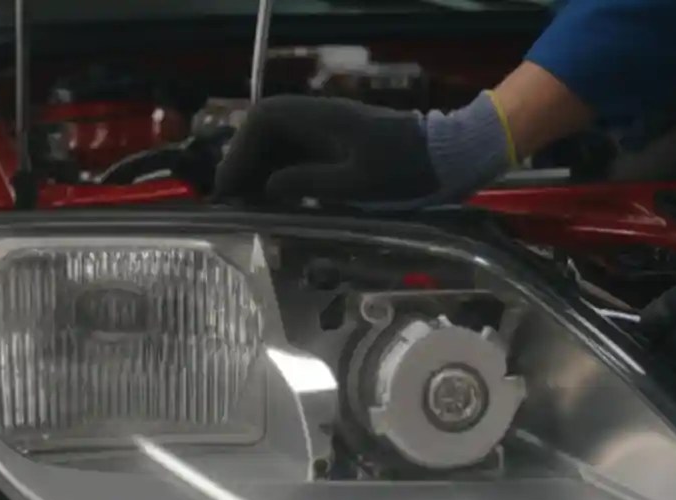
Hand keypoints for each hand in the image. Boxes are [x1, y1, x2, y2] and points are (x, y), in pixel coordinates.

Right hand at [213, 95, 439, 206]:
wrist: (445, 158)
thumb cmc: (405, 170)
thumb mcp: (358, 183)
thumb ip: (310, 182)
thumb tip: (269, 186)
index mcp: (322, 117)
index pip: (264, 119)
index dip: (241, 149)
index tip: (231, 184)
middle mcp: (319, 118)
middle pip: (264, 130)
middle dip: (244, 162)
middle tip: (231, 201)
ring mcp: (327, 130)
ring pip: (277, 144)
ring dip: (258, 171)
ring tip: (246, 206)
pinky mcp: (336, 146)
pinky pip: (295, 155)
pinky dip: (278, 176)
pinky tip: (274, 203)